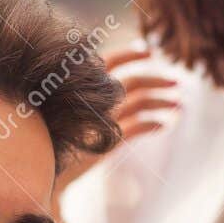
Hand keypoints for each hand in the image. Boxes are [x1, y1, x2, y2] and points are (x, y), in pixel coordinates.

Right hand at [57, 40, 180, 191]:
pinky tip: (163, 125)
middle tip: (177, 80)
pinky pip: (139, 127)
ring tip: (179, 102)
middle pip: (133, 81)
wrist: (44, 171)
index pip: (109, 61)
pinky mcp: (108, 140)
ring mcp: (101, 119)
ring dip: (163, 101)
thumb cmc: (54, 137)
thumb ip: (86, 90)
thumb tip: (105, 72)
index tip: (149, 51)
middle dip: (157, 79)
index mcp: (80, 86)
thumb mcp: (67, 106)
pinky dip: (154, 124)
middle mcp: (92, 99)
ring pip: (141, 102)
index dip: (130, 54)